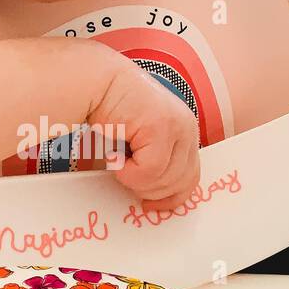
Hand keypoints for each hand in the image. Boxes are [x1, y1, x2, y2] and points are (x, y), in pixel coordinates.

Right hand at [89, 54, 201, 211]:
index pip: (191, 176)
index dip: (172, 197)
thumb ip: (155, 162)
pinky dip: (128, 173)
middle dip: (150, 190)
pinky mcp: (161, 127)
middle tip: (126, 178)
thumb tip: (154, 198)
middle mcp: (187, 128)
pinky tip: (115, 157)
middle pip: (180, 182)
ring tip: (118, 162)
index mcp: (185, 131)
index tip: (151, 206)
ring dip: (135, 180)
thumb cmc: (112, 111)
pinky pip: (150, 171)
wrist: (97, 83)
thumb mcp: (141, 142)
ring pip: (164, 179)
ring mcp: (177, 126)